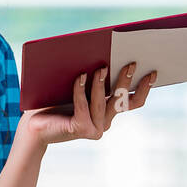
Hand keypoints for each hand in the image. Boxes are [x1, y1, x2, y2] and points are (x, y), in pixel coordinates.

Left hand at [25, 62, 156, 146]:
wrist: (33, 127)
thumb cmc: (54, 104)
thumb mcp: (79, 90)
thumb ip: (94, 80)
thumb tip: (105, 58)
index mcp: (108, 113)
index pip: (133, 102)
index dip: (144, 88)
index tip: (152, 72)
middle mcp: (105, 123)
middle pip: (122, 100)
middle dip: (126, 81)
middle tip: (130, 63)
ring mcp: (95, 128)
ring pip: (103, 102)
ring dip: (102, 83)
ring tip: (101, 67)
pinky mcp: (81, 129)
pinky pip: (82, 105)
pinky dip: (80, 89)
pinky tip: (80, 76)